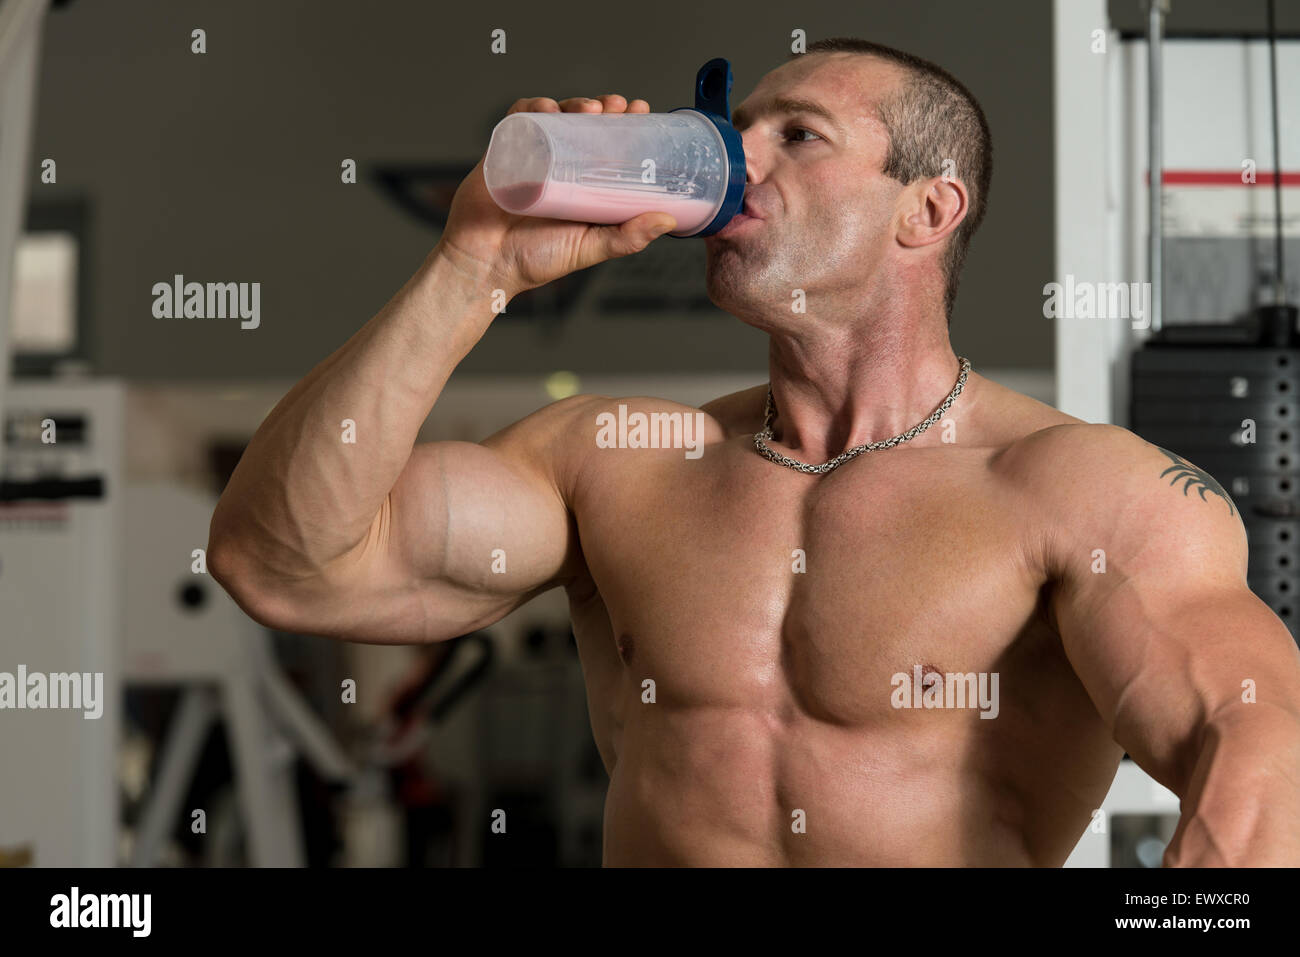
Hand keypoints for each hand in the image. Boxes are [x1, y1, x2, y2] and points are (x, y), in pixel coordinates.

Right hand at [434, 94, 677, 298]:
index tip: (641, 111)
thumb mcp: (590, 248)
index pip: (611, 146)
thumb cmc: (534, 260)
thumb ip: (628, 237)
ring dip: (575, 103)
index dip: (628, 125)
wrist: (484, 264)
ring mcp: (533, 157)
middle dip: (605, 108)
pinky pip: (519, 118)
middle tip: (617, 106)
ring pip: (557, 116)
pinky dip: (533, 106)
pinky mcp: (505, 151)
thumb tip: (668, 219)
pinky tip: (548, 107)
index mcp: (585, 186)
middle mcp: (562, 168)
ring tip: (589, 109)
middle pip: (587, 125)